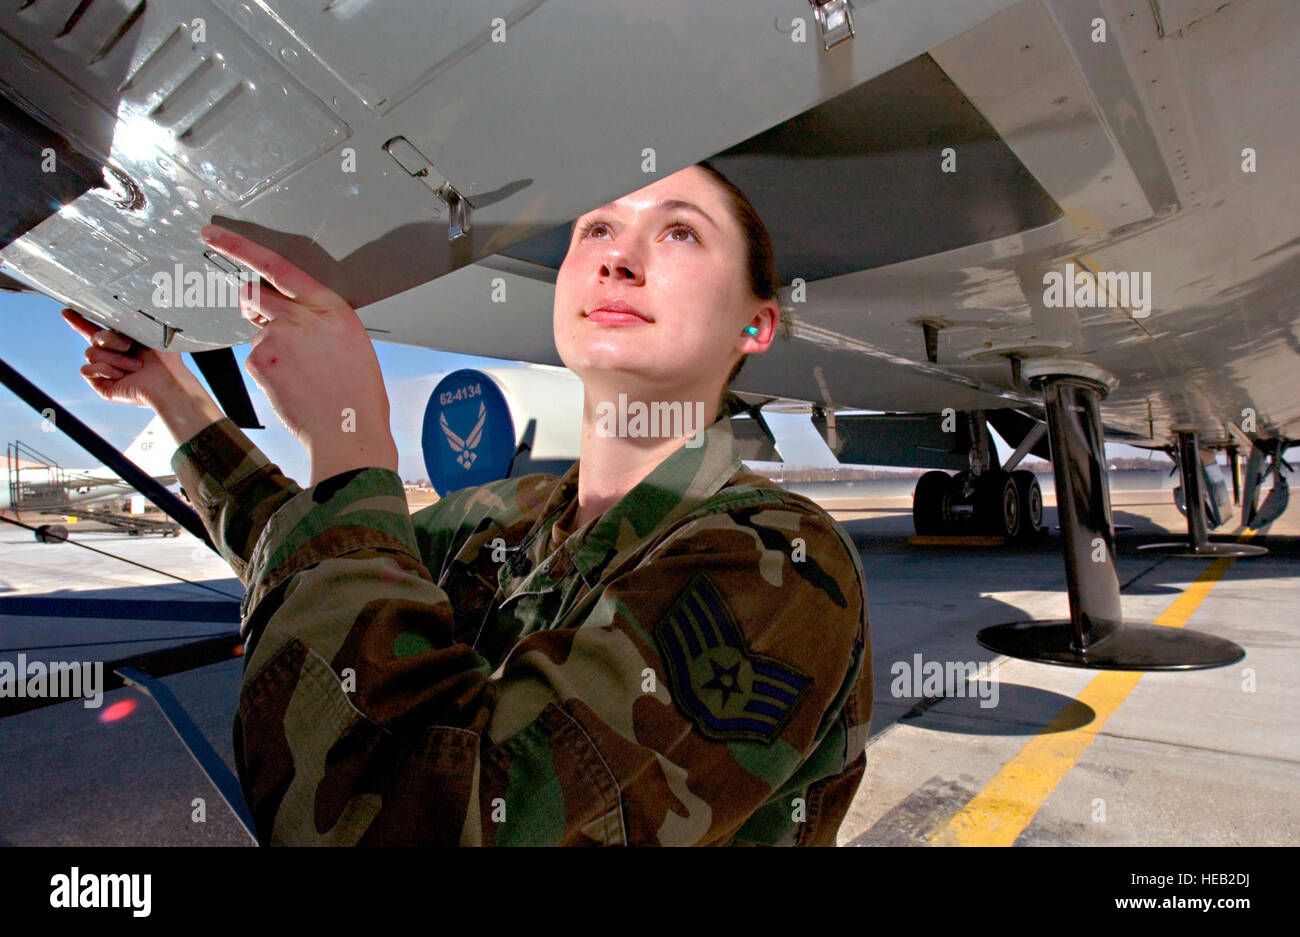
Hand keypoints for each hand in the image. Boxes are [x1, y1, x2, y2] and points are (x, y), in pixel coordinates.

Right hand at [62, 308, 194, 408]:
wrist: (167, 382)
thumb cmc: (166, 361)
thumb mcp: (152, 333)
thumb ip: (137, 319)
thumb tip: (138, 298)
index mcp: (120, 342)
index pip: (94, 329)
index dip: (79, 320)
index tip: (67, 310)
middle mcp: (110, 355)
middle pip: (94, 338)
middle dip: (111, 340)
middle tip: (130, 348)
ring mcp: (104, 369)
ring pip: (91, 353)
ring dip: (115, 359)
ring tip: (135, 366)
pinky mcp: (100, 384)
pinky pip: (86, 369)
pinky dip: (104, 370)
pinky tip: (120, 376)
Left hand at [199, 224, 397, 482]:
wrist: (348, 428)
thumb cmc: (358, 393)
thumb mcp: (352, 343)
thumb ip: (321, 320)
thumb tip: (296, 317)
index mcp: (330, 307)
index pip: (278, 266)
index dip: (240, 246)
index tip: (214, 234)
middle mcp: (301, 315)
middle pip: (255, 294)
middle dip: (252, 304)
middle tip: (266, 324)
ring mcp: (277, 337)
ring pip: (257, 332)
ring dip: (271, 347)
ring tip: (301, 374)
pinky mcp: (260, 361)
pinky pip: (256, 358)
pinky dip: (269, 370)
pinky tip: (292, 386)